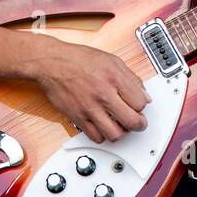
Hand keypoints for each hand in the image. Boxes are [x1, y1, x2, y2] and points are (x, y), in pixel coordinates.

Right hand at [29, 38, 148, 142]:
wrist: (52, 63)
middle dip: (139, 124)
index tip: (139, 105)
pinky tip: (103, 125)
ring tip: (119, 124)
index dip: (142, 106)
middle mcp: (103, 93)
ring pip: (115, 134)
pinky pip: (96, 137)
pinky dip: (103, 135)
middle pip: (132, 121)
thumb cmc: (79, 59)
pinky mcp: (77, 117)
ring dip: (121, 132)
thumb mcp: (112, 60)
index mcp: (114, 77)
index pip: (140, 103)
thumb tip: (145, 95)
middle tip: (137, 122)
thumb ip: (131, 78)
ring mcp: (89, 107)